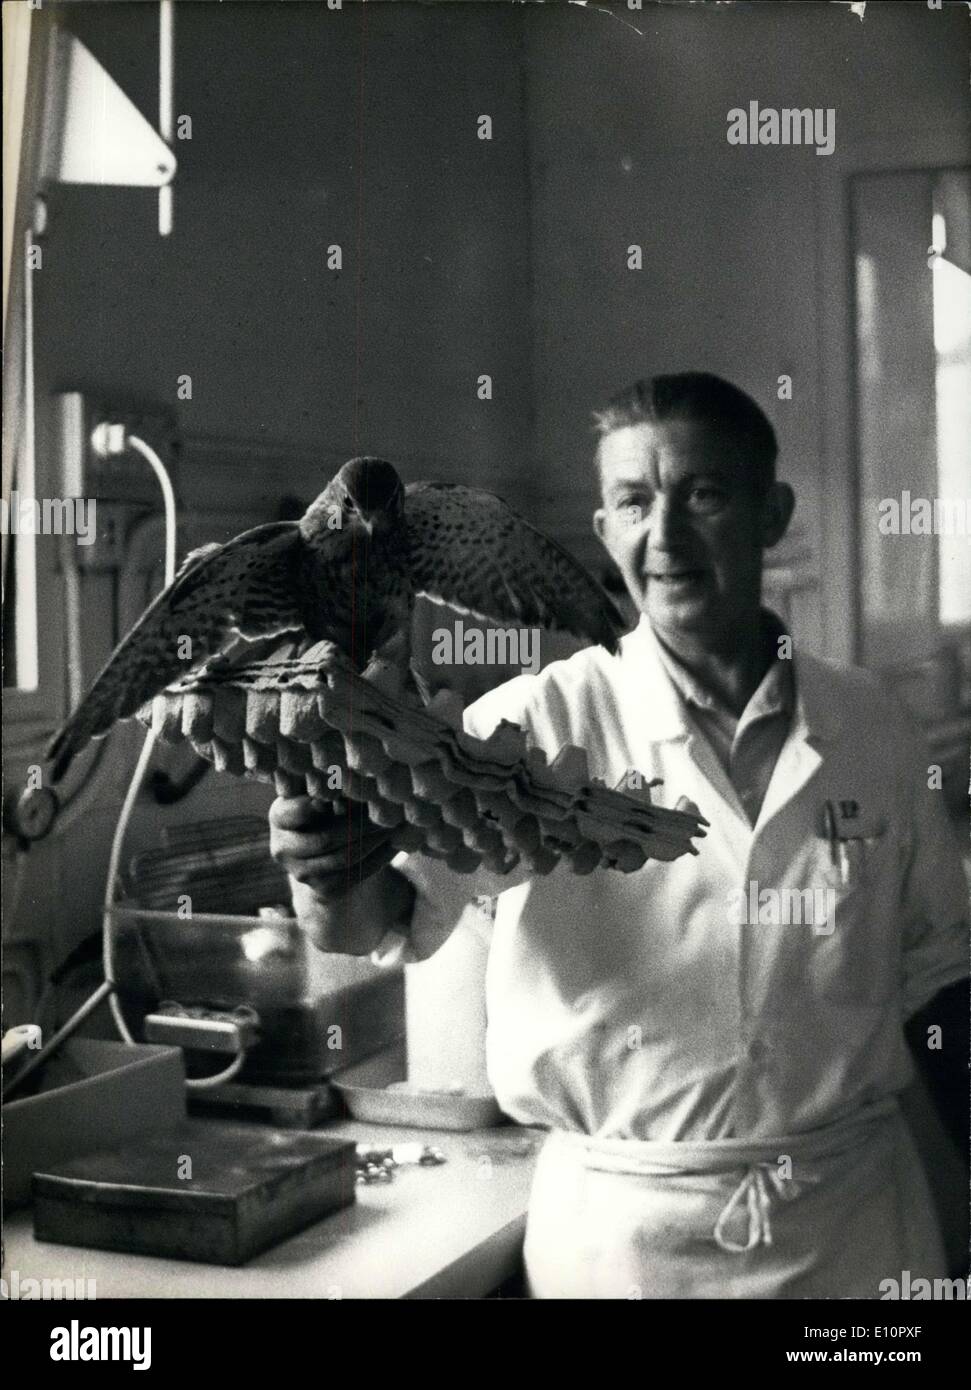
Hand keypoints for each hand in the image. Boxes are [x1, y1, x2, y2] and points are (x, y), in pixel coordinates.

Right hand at [269, 795, 395, 900]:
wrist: (325, 841)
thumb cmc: (326, 802)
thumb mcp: (322, 788)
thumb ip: (331, 784)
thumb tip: (354, 783)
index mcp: (279, 816)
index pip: (299, 811)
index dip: (327, 802)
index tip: (355, 791)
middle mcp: (282, 848)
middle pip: (325, 839)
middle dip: (362, 825)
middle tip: (389, 811)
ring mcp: (301, 872)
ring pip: (343, 859)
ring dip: (374, 842)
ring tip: (395, 826)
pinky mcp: (323, 890)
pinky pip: (354, 876)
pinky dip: (379, 859)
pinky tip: (394, 844)